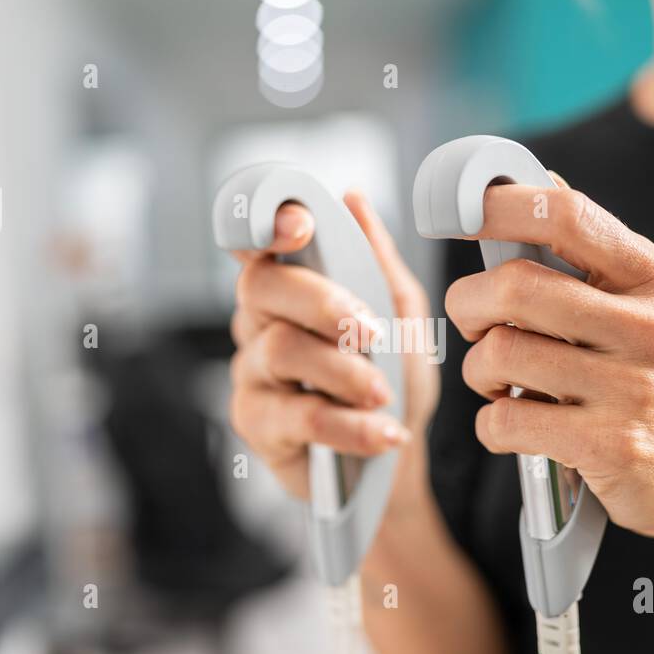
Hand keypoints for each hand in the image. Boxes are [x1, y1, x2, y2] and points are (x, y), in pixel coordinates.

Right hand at [228, 191, 439, 499]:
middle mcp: (259, 321)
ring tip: (385, 395)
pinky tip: (385, 433)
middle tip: (373, 333)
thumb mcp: (403, 316)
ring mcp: (251, 371)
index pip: (257, 241)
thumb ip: (378, 261)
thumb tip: (354, 198)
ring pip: (281, 350)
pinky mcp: (256, 423)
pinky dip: (349, 426)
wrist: (398, 456)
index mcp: (290, 285)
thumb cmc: (395, 379)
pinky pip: (296, 415)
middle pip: (261, 286)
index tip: (301, 226)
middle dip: (321, 302)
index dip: (268, 224)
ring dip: (346, 372)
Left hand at [445, 184, 653, 544]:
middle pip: (515, 287)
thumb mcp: (651, 310)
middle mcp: (651, 328)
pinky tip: (513, 425)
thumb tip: (536, 182)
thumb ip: (595, 259)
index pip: (566, 216)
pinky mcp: (610, 447)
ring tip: (499, 383)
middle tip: (471, 325)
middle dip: (468, 305)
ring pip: (502, 354)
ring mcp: (633, 390)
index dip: (498, 206)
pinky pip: (507, 420)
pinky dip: (491, 424)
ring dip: (478, 372)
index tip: (455, 217)